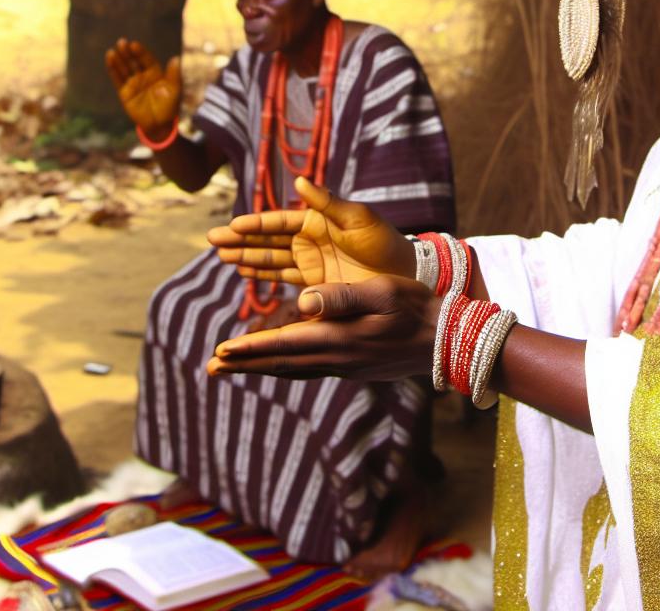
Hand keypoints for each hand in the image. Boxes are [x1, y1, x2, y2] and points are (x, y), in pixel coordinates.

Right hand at [105, 38, 181, 135]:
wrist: (159, 124)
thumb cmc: (169, 107)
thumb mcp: (174, 90)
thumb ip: (174, 75)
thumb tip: (176, 58)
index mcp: (156, 73)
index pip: (147, 59)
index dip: (141, 52)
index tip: (134, 44)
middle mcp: (143, 76)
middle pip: (134, 61)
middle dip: (128, 52)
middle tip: (122, 42)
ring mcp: (133, 83)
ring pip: (124, 68)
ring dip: (118, 59)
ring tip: (113, 50)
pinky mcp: (124, 92)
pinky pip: (117, 79)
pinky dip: (113, 69)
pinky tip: (109, 59)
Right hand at [207, 177, 416, 286]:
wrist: (403, 272)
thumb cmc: (383, 240)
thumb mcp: (357, 218)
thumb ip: (327, 203)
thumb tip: (299, 180)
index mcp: (317, 220)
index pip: (278, 221)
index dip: (255, 224)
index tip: (232, 225)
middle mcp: (308, 239)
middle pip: (267, 240)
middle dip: (240, 240)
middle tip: (212, 240)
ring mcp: (309, 262)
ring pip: (269, 259)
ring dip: (245, 257)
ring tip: (222, 255)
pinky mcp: (313, 283)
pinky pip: (282, 278)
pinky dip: (262, 275)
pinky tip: (243, 272)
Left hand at [207, 275, 438, 380]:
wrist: (447, 340)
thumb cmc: (417, 308)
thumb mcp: (382, 291)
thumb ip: (342, 296)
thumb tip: (303, 300)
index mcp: (339, 338)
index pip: (285, 345)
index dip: (250, 348)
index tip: (221, 350)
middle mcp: (337, 359)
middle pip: (280, 363)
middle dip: (245, 364)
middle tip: (212, 368)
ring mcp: (345, 366)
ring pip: (292, 369)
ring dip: (260, 368)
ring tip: (234, 367)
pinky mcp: (353, 366)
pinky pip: (309, 369)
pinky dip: (285, 366)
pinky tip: (279, 363)